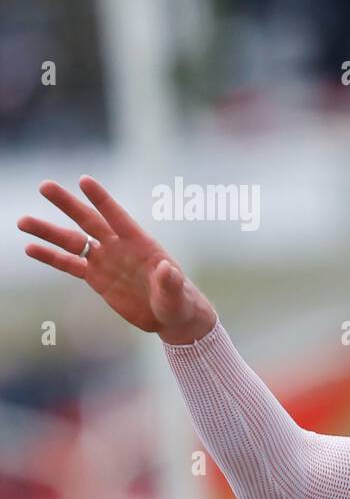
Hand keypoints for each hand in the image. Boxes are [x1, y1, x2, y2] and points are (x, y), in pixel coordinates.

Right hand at [17, 176, 217, 343]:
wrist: (170, 318)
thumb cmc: (179, 302)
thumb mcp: (177, 294)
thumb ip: (171, 281)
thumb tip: (167, 269)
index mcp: (141, 244)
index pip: (117, 217)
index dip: (102, 200)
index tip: (83, 180)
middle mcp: (119, 247)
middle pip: (89, 221)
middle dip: (68, 204)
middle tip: (44, 186)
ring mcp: (105, 261)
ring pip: (73, 242)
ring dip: (49, 231)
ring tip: (22, 221)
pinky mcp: (96, 278)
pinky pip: (70, 265)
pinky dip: (51, 257)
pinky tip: (30, 248)